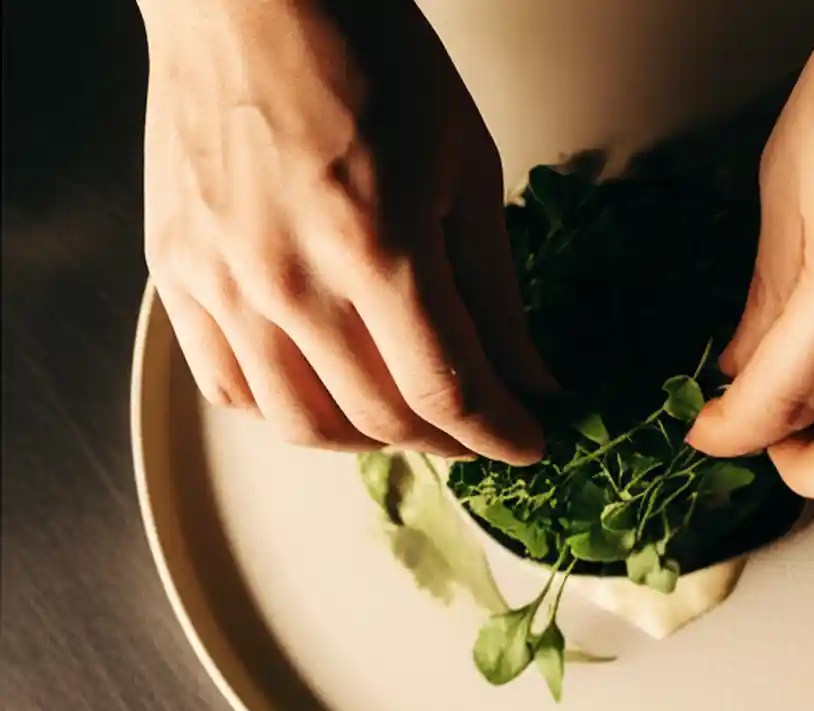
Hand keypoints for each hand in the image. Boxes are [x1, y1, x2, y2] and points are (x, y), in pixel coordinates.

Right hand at [139, 0, 552, 462]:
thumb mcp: (466, 167)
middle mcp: (289, 279)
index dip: (501, 433)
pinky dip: (288, 412)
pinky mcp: (176, 273)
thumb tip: (528, 375)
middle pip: (381, 419)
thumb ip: (495, 290)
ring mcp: (222, 281)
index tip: (528, 442)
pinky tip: (326, 394)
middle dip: (449, 440)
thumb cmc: (368, 57)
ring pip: (301, 423)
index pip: (449, 390)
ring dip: (371, 441)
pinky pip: (228, 387)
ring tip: (409, 418)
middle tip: (480, 426)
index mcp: (379, 246)